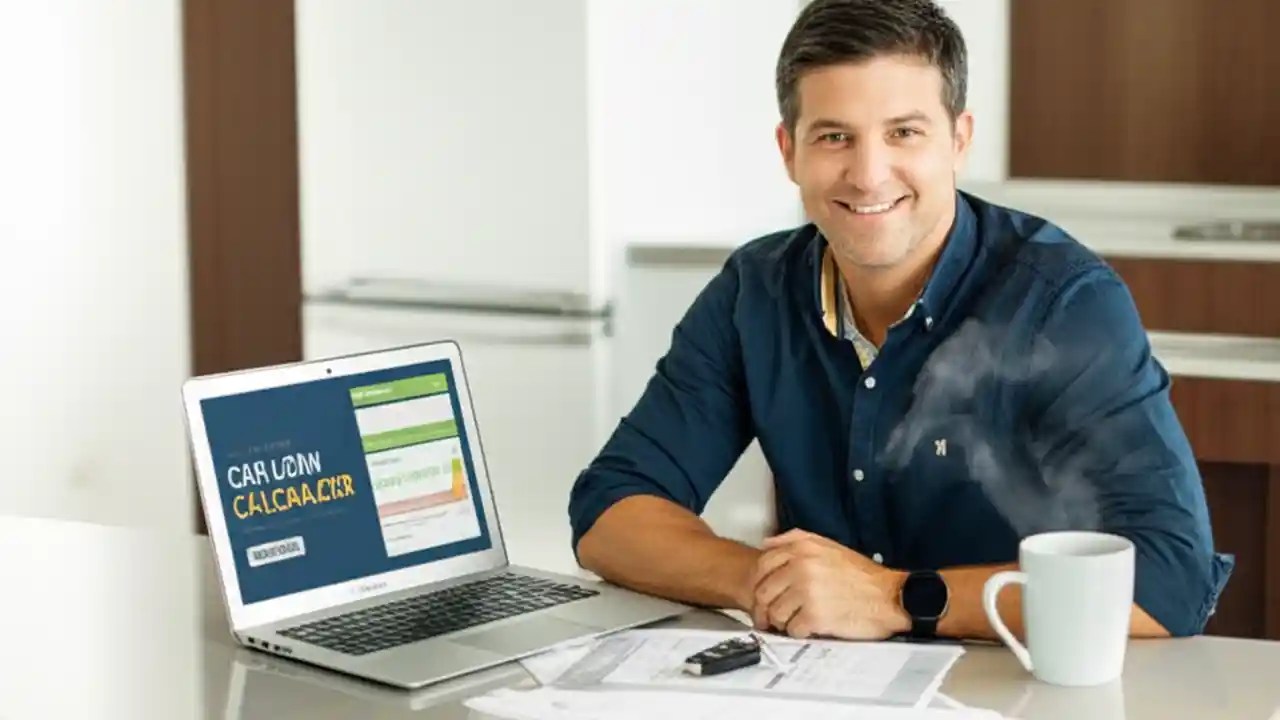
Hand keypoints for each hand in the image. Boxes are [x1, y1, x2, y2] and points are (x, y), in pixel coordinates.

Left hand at [750, 529, 909, 639]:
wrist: (890, 597)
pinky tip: (809, 627)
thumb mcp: (829, 546)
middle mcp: (802, 567)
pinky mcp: (815, 615)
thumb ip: (795, 539)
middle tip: (772, 616)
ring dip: (782, 622)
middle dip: (766, 607)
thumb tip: (767, 544)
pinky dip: (798, 632)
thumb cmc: (862, 576)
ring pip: (774, 613)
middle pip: (763, 592)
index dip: (759, 583)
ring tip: (795, 621)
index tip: (764, 593)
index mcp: (802, 549)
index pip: (762, 565)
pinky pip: (791, 629)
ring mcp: (807, 592)